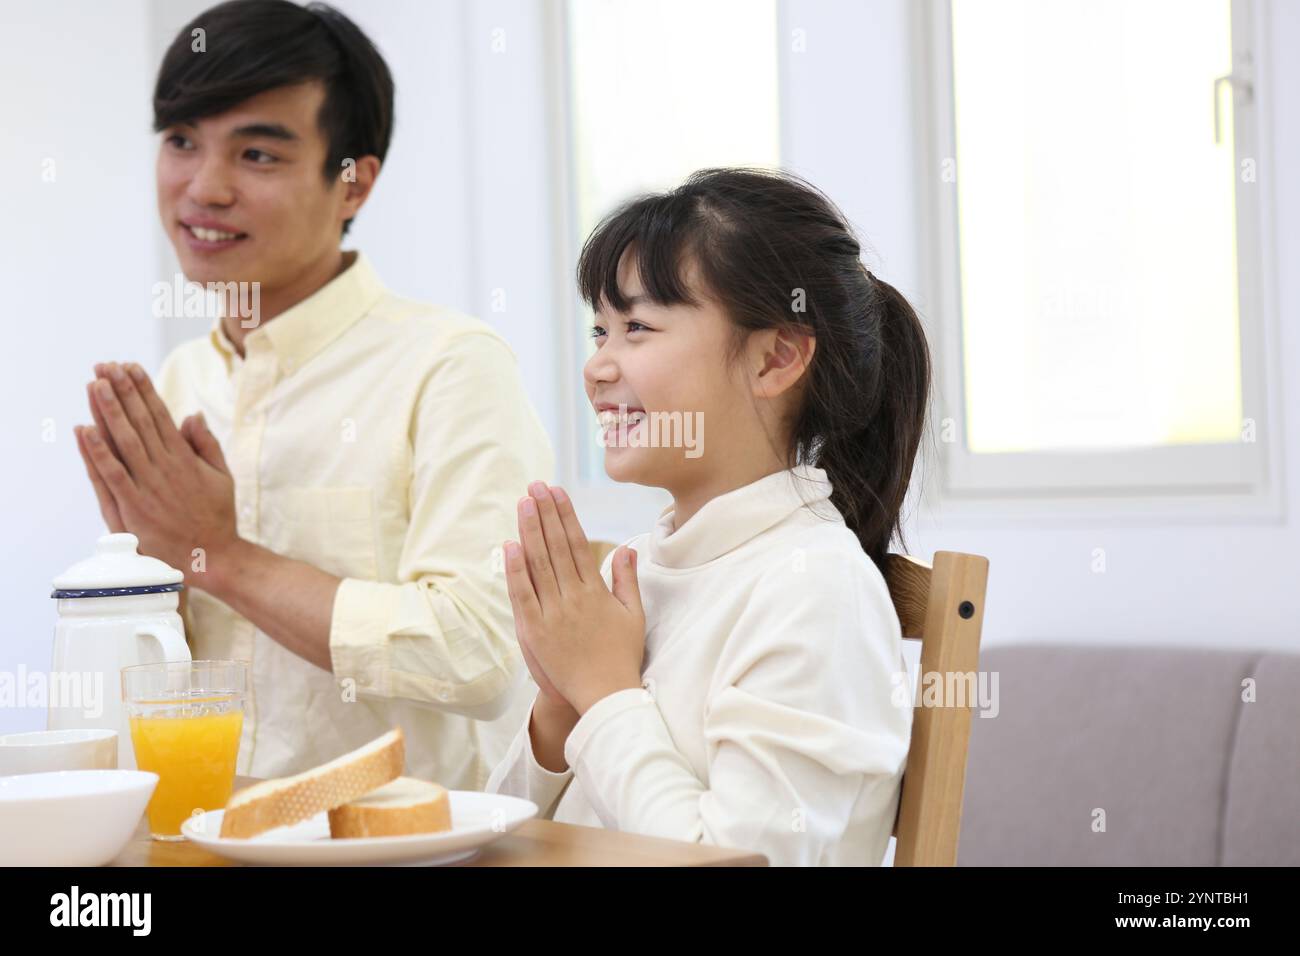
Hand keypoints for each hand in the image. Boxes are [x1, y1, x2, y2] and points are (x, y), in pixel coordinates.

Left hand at [74, 362, 238, 582]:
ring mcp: (148, 486)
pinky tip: (84, 430)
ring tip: (94, 384)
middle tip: (106, 365)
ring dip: (107, 411)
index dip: (144, 389)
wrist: (213, 556)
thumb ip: (206, 444)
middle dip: (121, 391)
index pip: (160, 415)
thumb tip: (191, 415)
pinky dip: (97, 452)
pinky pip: (111, 474)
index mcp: (185, 457)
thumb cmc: (218, 517)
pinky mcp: (134, 506)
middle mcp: (165, 467)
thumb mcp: (222, 476)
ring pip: (123, 441)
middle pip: (139, 421)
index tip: (130, 368)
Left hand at [504, 481, 644, 715]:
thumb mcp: (633, 615)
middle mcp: (574, 597)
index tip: (558, 492)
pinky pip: (523, 595)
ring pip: (539, 565)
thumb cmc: (621, 656)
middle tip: (535, 486)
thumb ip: (626, 580)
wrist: (604, 696)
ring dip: (530, 531)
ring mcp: (553, 614)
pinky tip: (510, 545)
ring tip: (523, 503)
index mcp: (597, 591)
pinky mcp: (535, 632)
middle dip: (545, 513)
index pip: (578, 543)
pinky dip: (516, 570)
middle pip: (556, 546)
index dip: (566, 515)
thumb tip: (625, 548)